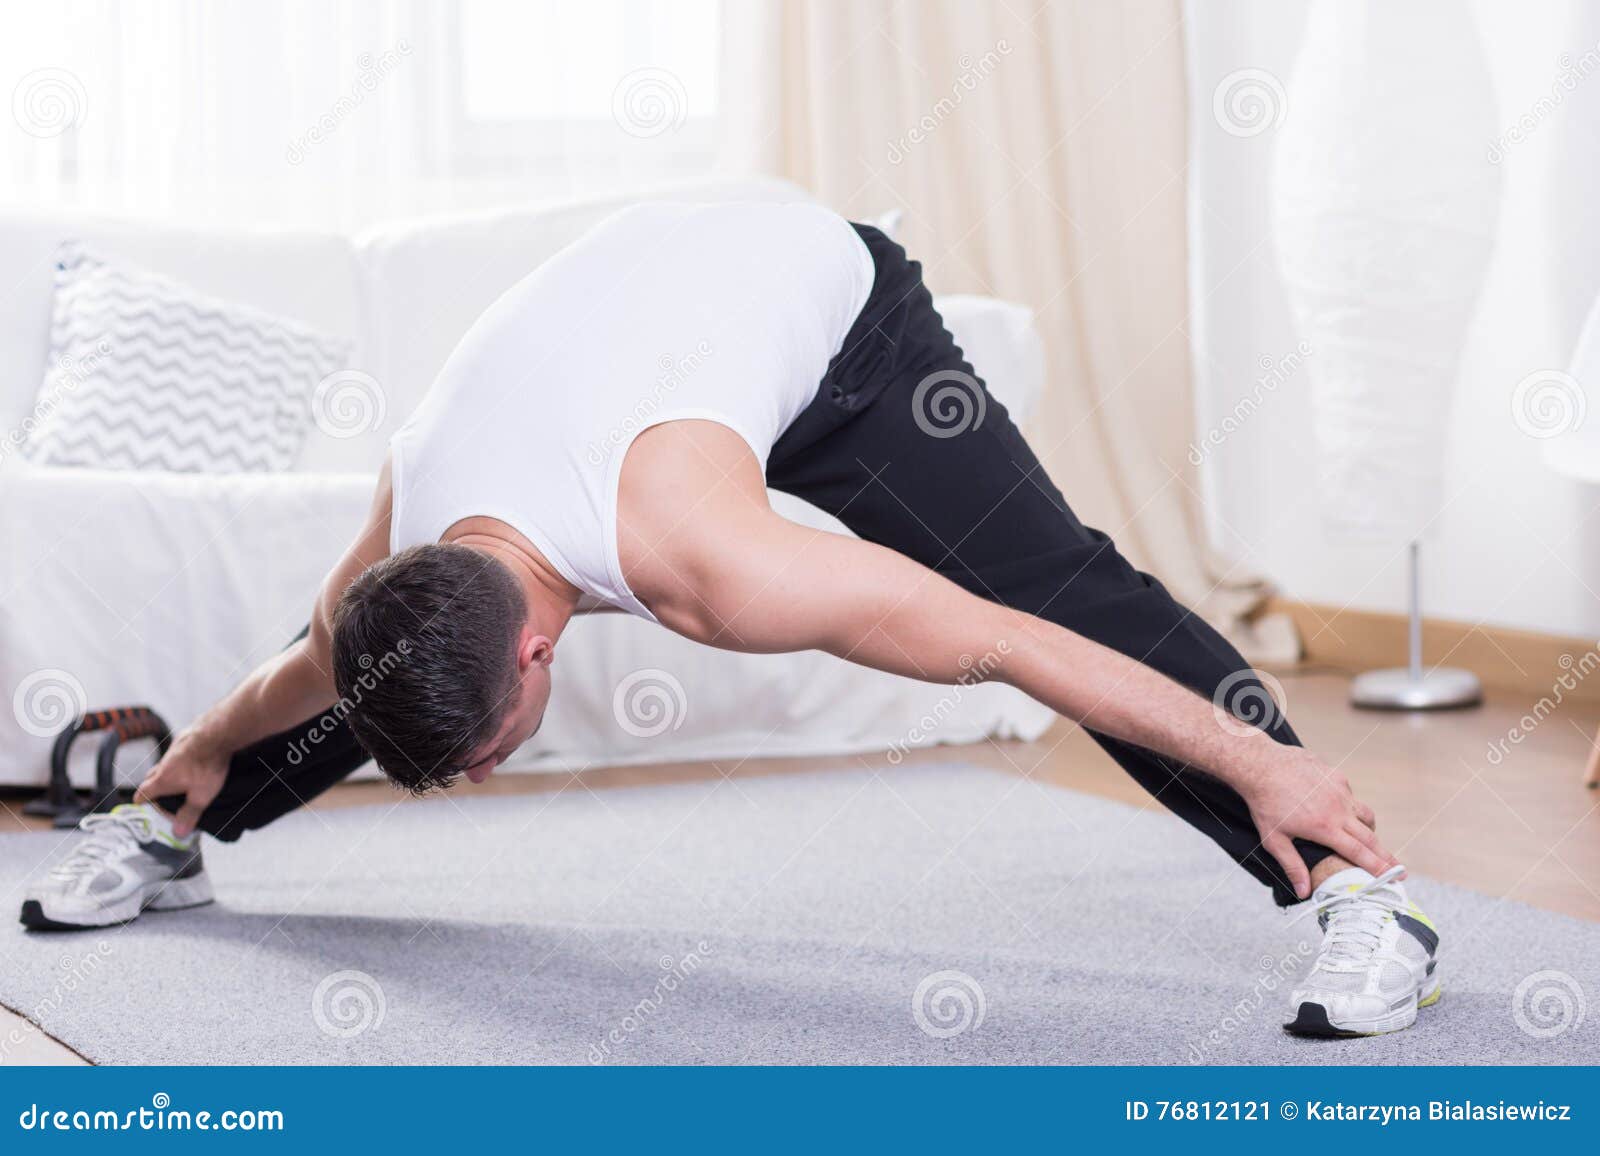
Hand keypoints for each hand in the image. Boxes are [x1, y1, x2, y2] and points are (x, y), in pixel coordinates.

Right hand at [134, 731, 229, 837]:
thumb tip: (178, 833)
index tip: (139, 805)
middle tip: (159, 796)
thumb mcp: (201, 796)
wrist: (216, 734)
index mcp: (162, 780)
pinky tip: (193, 760)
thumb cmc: (207, 765)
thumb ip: (189, 814)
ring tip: (178, 780)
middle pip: (151, 777)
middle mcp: (164, 764)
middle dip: (152, 787)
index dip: (140, 801)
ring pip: (164, 763)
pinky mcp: (186, 738)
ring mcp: (174, 749)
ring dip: (166, 772)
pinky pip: (178, 752)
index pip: (143, 793)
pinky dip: (180, 759)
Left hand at [1238, 746, 1396, 899]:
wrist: (1261, 765)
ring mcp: (1340, 790)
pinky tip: (1338, 811)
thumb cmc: (1265, 803)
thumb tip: (1304, 891)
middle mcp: (1338, 809)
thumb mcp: (1273, 839)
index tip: (1395, 876)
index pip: (1360, 853)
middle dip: (1386, 855)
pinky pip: (1350, 796)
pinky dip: (1349, 807)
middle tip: (1399, 869)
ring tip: (1368, 841)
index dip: (1379, 867)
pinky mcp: (1336, 776)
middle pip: (1370, 837)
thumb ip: (1292, 865)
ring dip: (1369, 830)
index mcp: (1325, 828)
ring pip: (1364, 814)